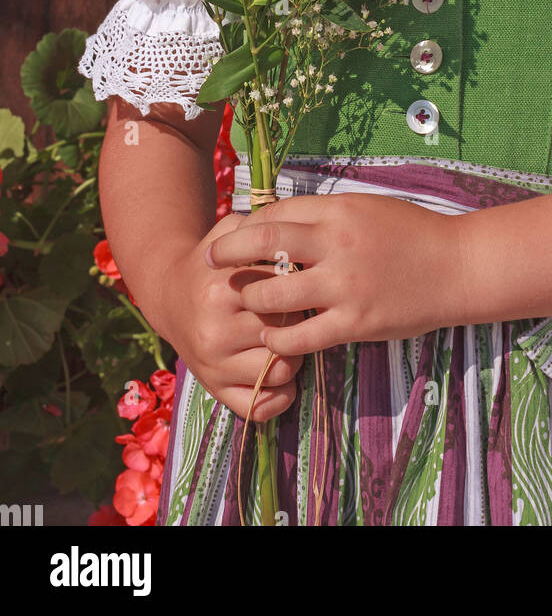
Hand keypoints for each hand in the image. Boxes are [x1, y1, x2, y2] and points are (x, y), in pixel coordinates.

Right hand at [159, 213, 305, 422]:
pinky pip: (259, 406)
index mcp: (221, 290)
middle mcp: (214, 331)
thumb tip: (296, 231)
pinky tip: (281, 375)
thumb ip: (259, 225)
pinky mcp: (214, 389)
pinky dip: (279, 396)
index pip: (284, 293)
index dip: (299, 286)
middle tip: (297, 311)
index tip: (298, 282)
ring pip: (280, 369)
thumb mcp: (228, 233)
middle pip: (286, 331)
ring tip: (289, 339)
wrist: (169, 293)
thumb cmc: (211, 262)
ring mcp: (213, 365)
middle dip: (300, 320)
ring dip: (294, 356)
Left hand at [205, 192, 462, 356]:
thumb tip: (281, 221)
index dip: (245, 226)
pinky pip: (301, 336)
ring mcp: (344, 285)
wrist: (457, 266)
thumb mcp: (367, 208)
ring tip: (246, 303)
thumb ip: (326, 216)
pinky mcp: (355, 322)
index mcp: (339, 211)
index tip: (229, 235)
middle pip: (263, 244)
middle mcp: (336, 244)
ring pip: (273, 293)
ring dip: (252, 298)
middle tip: (209, 263)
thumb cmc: (412, 233)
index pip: (275, 213)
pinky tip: (273, 338)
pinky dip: (279, 339)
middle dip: (228, 254)